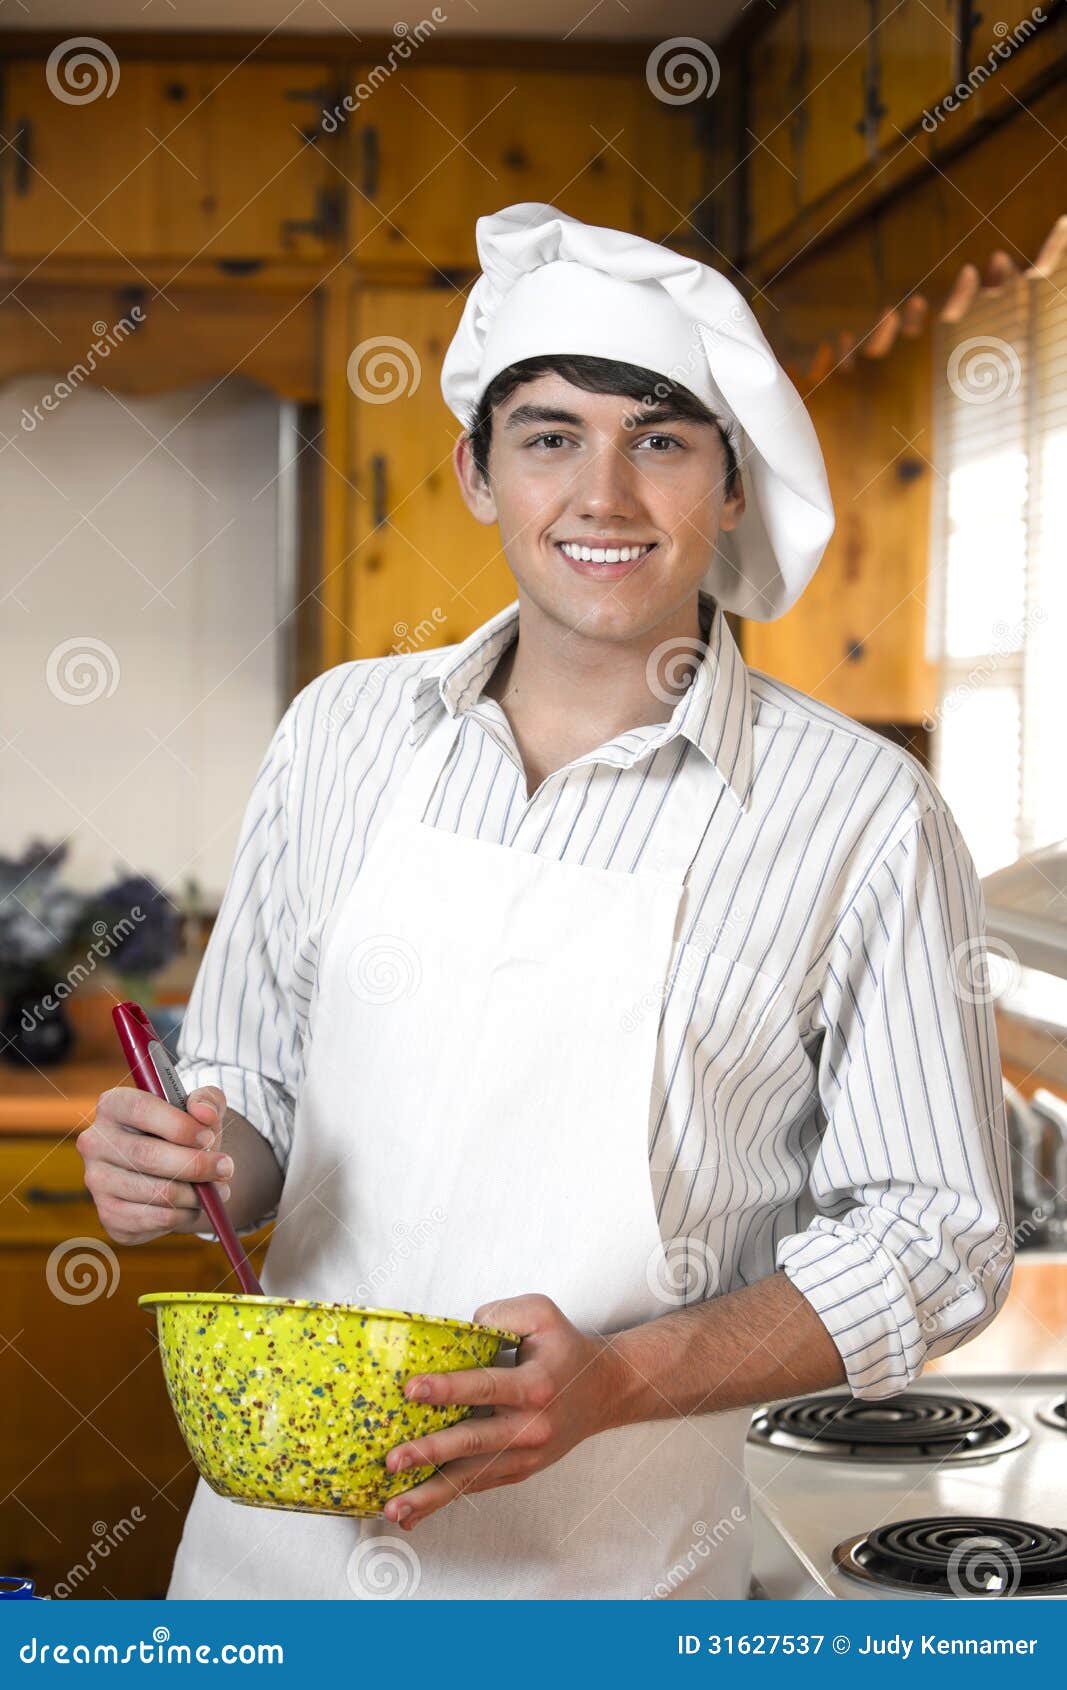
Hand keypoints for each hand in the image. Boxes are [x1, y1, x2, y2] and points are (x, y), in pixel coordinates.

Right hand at [78, 1083, 232, 1243]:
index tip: (209, 1138)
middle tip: (226, 1168)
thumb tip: (204, 1115)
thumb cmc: (187, 1132)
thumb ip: (208, 1101)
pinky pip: (152, 1219)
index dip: (178, 1125)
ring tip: (217, 1189)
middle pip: (146, 1155)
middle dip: (195, 1164)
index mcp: (113, 1105)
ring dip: (194, 1194)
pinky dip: (183, 1215)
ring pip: (153, 1191)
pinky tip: (195, 1205)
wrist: (175, 1169)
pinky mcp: (108, 1215)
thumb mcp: (202, 1107)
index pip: (140, 1109)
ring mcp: (97, 1181)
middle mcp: (95, 1142)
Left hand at [382, 1293, 622, 1529]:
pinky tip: (414, 1513)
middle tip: (393, 1459)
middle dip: (430, 1453)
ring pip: (471, 1477)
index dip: (447, 1388)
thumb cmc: (565, 1349)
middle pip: (473, 1442)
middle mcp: (530, 1426)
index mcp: (534, 1384)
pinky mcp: (518, 1472)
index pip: (485, 1386)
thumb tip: (458, 1333)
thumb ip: (500, 1315)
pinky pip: (477, 1487)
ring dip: (430, 1494)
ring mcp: (524, 1456)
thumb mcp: (541, 1314)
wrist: (603, 1391)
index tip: (411, 1389)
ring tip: (393, 1507)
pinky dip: (445, 1501)